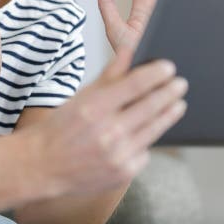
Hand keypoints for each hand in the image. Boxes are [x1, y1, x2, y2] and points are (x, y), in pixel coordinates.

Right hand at [25, 43, 187, 196]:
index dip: (156, 73)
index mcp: (95, 107)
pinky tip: (149, 132)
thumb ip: (108, 76)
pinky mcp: (123, 172)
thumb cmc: (60, 128)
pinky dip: (147, 141)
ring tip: (178, 104)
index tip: (169, 67)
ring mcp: (118, 154)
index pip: (135, 84)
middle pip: (151, 106)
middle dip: (170, 92)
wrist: (43, 165)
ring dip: (170, 114)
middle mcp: (108, 131)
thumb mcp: (81, 97)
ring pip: (154, 129)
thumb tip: (129, 51)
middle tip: (181, 83)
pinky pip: (145, 151)